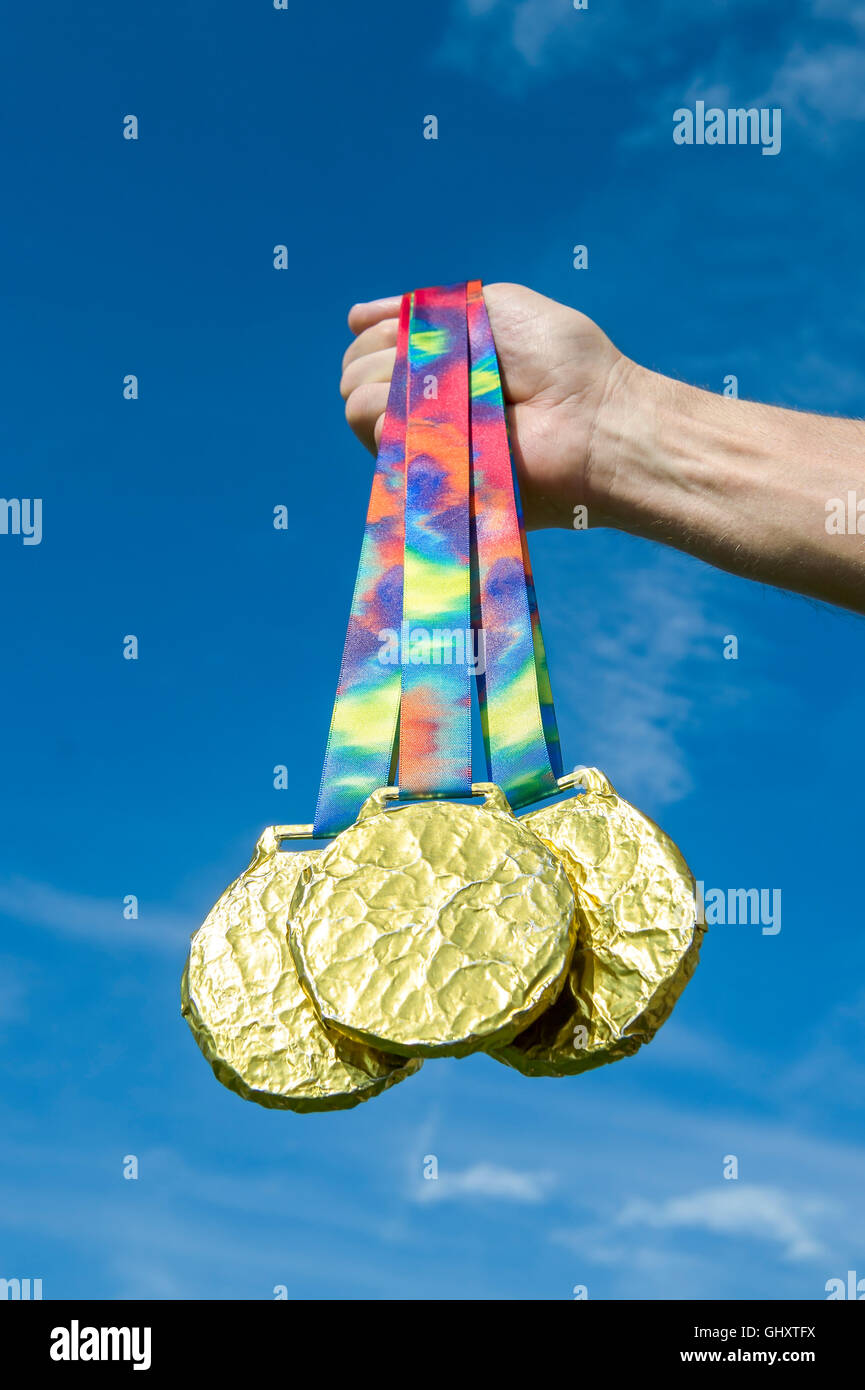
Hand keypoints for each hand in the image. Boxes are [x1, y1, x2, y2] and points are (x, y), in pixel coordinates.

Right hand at [340, 283, 629, 529]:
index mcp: (434, 367)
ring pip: (356, 403)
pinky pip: (376, 437)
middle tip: (449, 363)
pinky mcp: (425, 479)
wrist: (589, 415)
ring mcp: (420, 443)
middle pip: (354, 374)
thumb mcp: (491, 307)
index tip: (419, 327)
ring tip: (453, 390)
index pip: (367, 347)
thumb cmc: (556, 358)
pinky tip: (441, 414)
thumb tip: (353, 319)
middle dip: (388, 353)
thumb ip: (425, 309)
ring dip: (394, 382)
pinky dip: (398, 414)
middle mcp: (420, 406)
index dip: (382, 329)